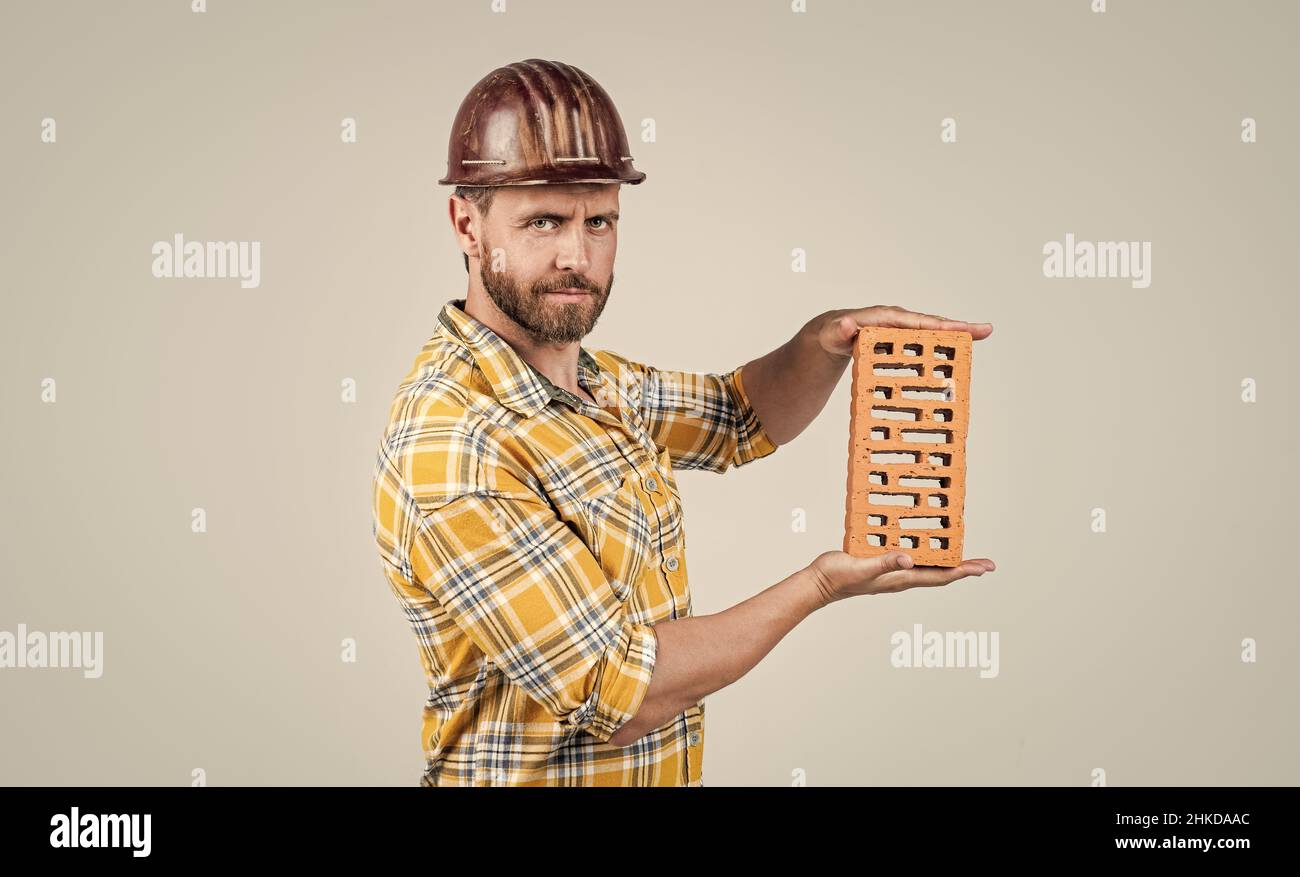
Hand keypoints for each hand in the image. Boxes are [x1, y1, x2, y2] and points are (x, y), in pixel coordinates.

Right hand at [807, 550, 995, 605]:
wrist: (818, 582)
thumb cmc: (837, 576)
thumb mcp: (862, 567)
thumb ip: (885, 563)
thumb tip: (908, 560)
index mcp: (901, 578)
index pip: (940, 576)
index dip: (964, 571)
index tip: (984, 567)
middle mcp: (901, 576)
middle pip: (940, 573)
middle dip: (963, 568)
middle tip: (985, 564)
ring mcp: (892, 572)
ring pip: (927, 567)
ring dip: (947, 562)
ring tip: (963, 555)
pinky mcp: (882, 563)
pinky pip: (910, 557)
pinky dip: (924, 552)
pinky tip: (924, 544)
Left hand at [814, 305, 993, 360]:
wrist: (830, 338)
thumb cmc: (831, 335)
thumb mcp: (831, 334)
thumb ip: (838, 330)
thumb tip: (847, 323)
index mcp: (887, 318)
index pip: (918, 322)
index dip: (941, 325)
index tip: (962, 329)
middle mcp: (898, 321)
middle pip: (933, 325)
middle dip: (959, 327)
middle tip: (986, 330)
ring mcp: (901, 332)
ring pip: (931, 334)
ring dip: (954, 338)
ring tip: (981, 338)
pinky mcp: (901, 343)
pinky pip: (923, 345)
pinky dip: (940, 350)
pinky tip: (955, 361)